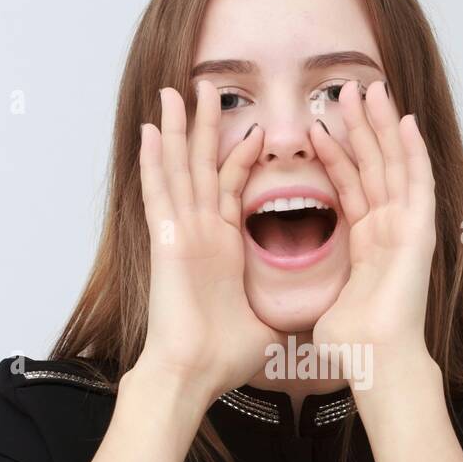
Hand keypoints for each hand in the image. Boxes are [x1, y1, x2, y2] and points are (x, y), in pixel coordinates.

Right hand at [137, 81, 273, 400]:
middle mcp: (199, 234)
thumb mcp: (268, 322)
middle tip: (204, 86)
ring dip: (176, 129)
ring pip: (178, 169)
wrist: (194, 375)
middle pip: (201, 166)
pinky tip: (148, 130)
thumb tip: (314, 314)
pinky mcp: (166, 241)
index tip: (254, 128)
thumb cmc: (224, 358)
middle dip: (202, 126)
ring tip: (174, 91)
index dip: (240, 156)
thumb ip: (283, 307)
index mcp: (221, 248)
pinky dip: (152, 161)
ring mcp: (181, 234)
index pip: (229, 188)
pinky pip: (159, 193)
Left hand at [310, 79, 436, 380]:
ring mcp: (407, 230)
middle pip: (374, 166)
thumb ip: (315, 282)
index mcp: (368, 245)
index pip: (351, 186)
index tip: (319, 123)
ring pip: (393, 165)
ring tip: (369, 89)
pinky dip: (412, 152)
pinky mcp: (421, 233)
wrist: (375, 360)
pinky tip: (404, 120)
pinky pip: (417, 184)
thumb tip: (285, 292)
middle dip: (361, 127)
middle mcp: (390, 231)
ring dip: (382, 126)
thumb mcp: (324, 299)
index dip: (336, 153)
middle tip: (347, 89)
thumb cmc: (351, 343)